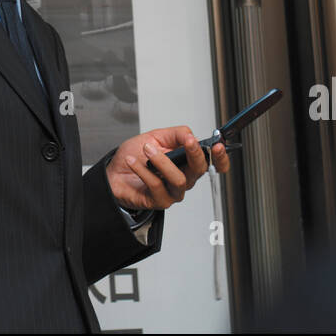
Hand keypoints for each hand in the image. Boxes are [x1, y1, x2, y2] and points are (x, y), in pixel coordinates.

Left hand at [105, 126, 231, 211]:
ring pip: (179, 179)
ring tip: (147, 149)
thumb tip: (191, 134)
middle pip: (199, 170)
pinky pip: (157, 186)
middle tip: (187, 141)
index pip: (212, 163)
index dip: (220, 157)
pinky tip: (134, 161)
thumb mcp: (156, 136)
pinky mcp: (160, 201)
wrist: (114, 172)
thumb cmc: (136, 155)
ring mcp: (173, 192)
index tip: (218, 146)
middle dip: (195, 154)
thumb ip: (176, 134)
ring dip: (162, 161)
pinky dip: (143, 170)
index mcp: (187, 162)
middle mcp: (184, 178)